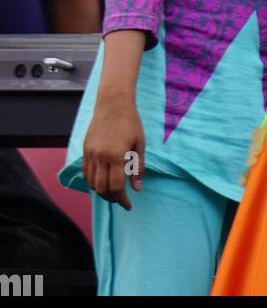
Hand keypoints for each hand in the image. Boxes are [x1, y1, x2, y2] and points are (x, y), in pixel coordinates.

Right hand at [82, 91, 145, 209]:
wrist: (113, 103)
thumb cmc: (131, 122)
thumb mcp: (140, 144)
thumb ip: (138, 168)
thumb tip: (136, 189)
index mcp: (116, 156)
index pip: (117, 187)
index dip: (122, 200)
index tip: (128, 205)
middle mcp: (100, 157)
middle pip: (102, 189)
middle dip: (112, 198)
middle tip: (121, 200)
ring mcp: (90, 153)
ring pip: (91, 183)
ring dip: (101, 192)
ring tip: (112, 192)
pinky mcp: (85, 150)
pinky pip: (85, 173)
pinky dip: (92, 181)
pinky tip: (102, 181)